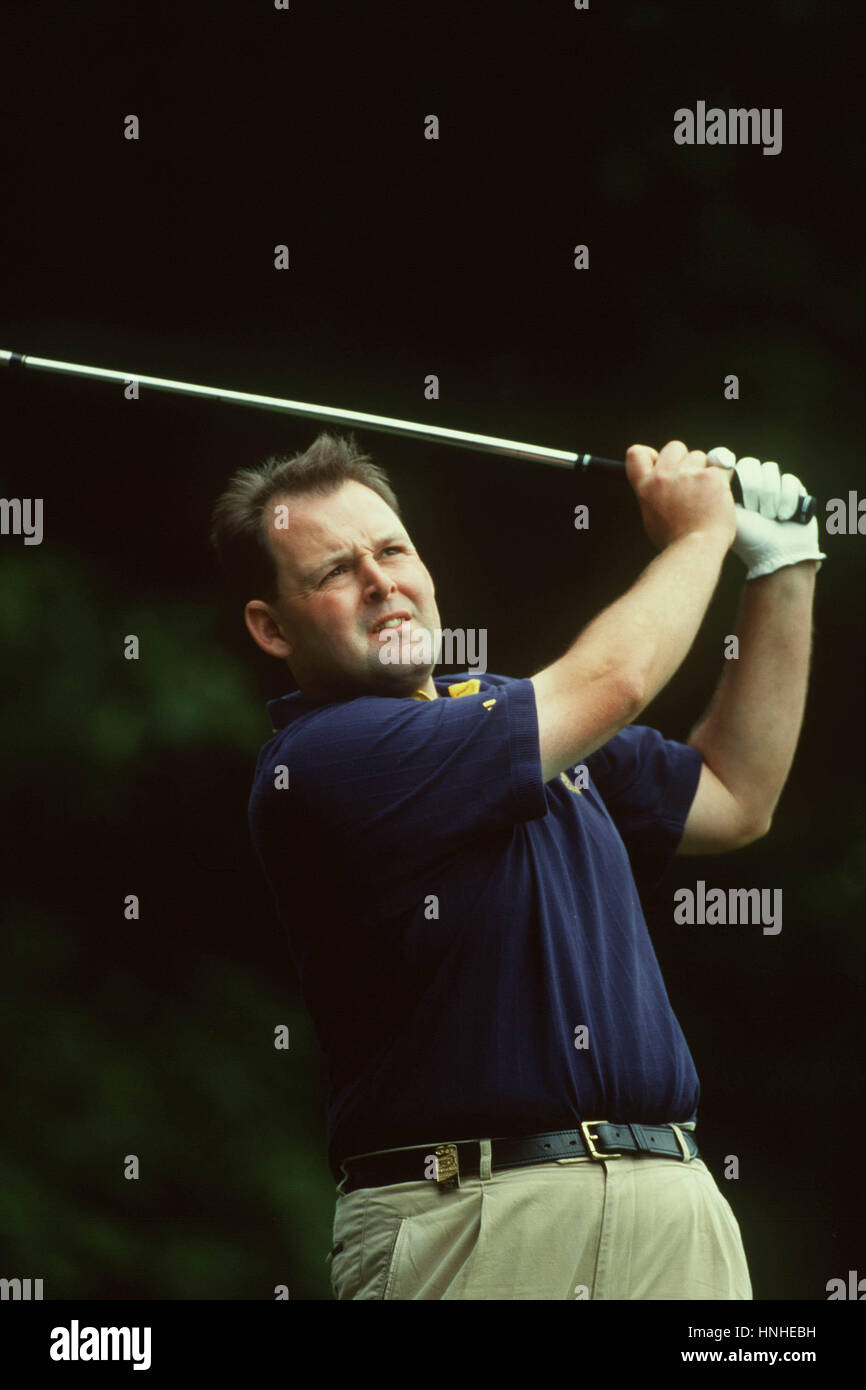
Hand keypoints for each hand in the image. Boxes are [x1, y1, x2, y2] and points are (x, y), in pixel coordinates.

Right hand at [625, 441, 736, 550]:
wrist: (695, 549)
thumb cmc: (676, 540)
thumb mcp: (652, 517)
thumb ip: (654, 495)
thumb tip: (661, 482)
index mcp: (646, 487)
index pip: (637, 454)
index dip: (651, 455)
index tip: (660, 462)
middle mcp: (664, 477)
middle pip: (675, 447)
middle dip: (685, 460)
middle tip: (691, 484)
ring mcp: (688, 475)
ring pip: (701, 456)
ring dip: (705, 471)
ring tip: (706, 497)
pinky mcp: (711, 477)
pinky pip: (722, 467)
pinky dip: (724, 479)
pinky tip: (720, 497)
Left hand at [705, 446, 825, 579]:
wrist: (778, 554)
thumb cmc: (749, 539)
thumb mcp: (727, 514)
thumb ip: (718, 491)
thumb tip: (712, 466)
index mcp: (733, 488)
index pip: (730, 462)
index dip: (729, 463)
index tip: (728, 466)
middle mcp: (753, 483)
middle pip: (751, 465)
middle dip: (753, 488)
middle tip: (754, 510)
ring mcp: (774, 485)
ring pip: (771, 470)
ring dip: (770, 496)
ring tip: (769, 517)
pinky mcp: (794, 489)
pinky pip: (789, 480)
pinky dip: (787, 500)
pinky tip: (785, 516)